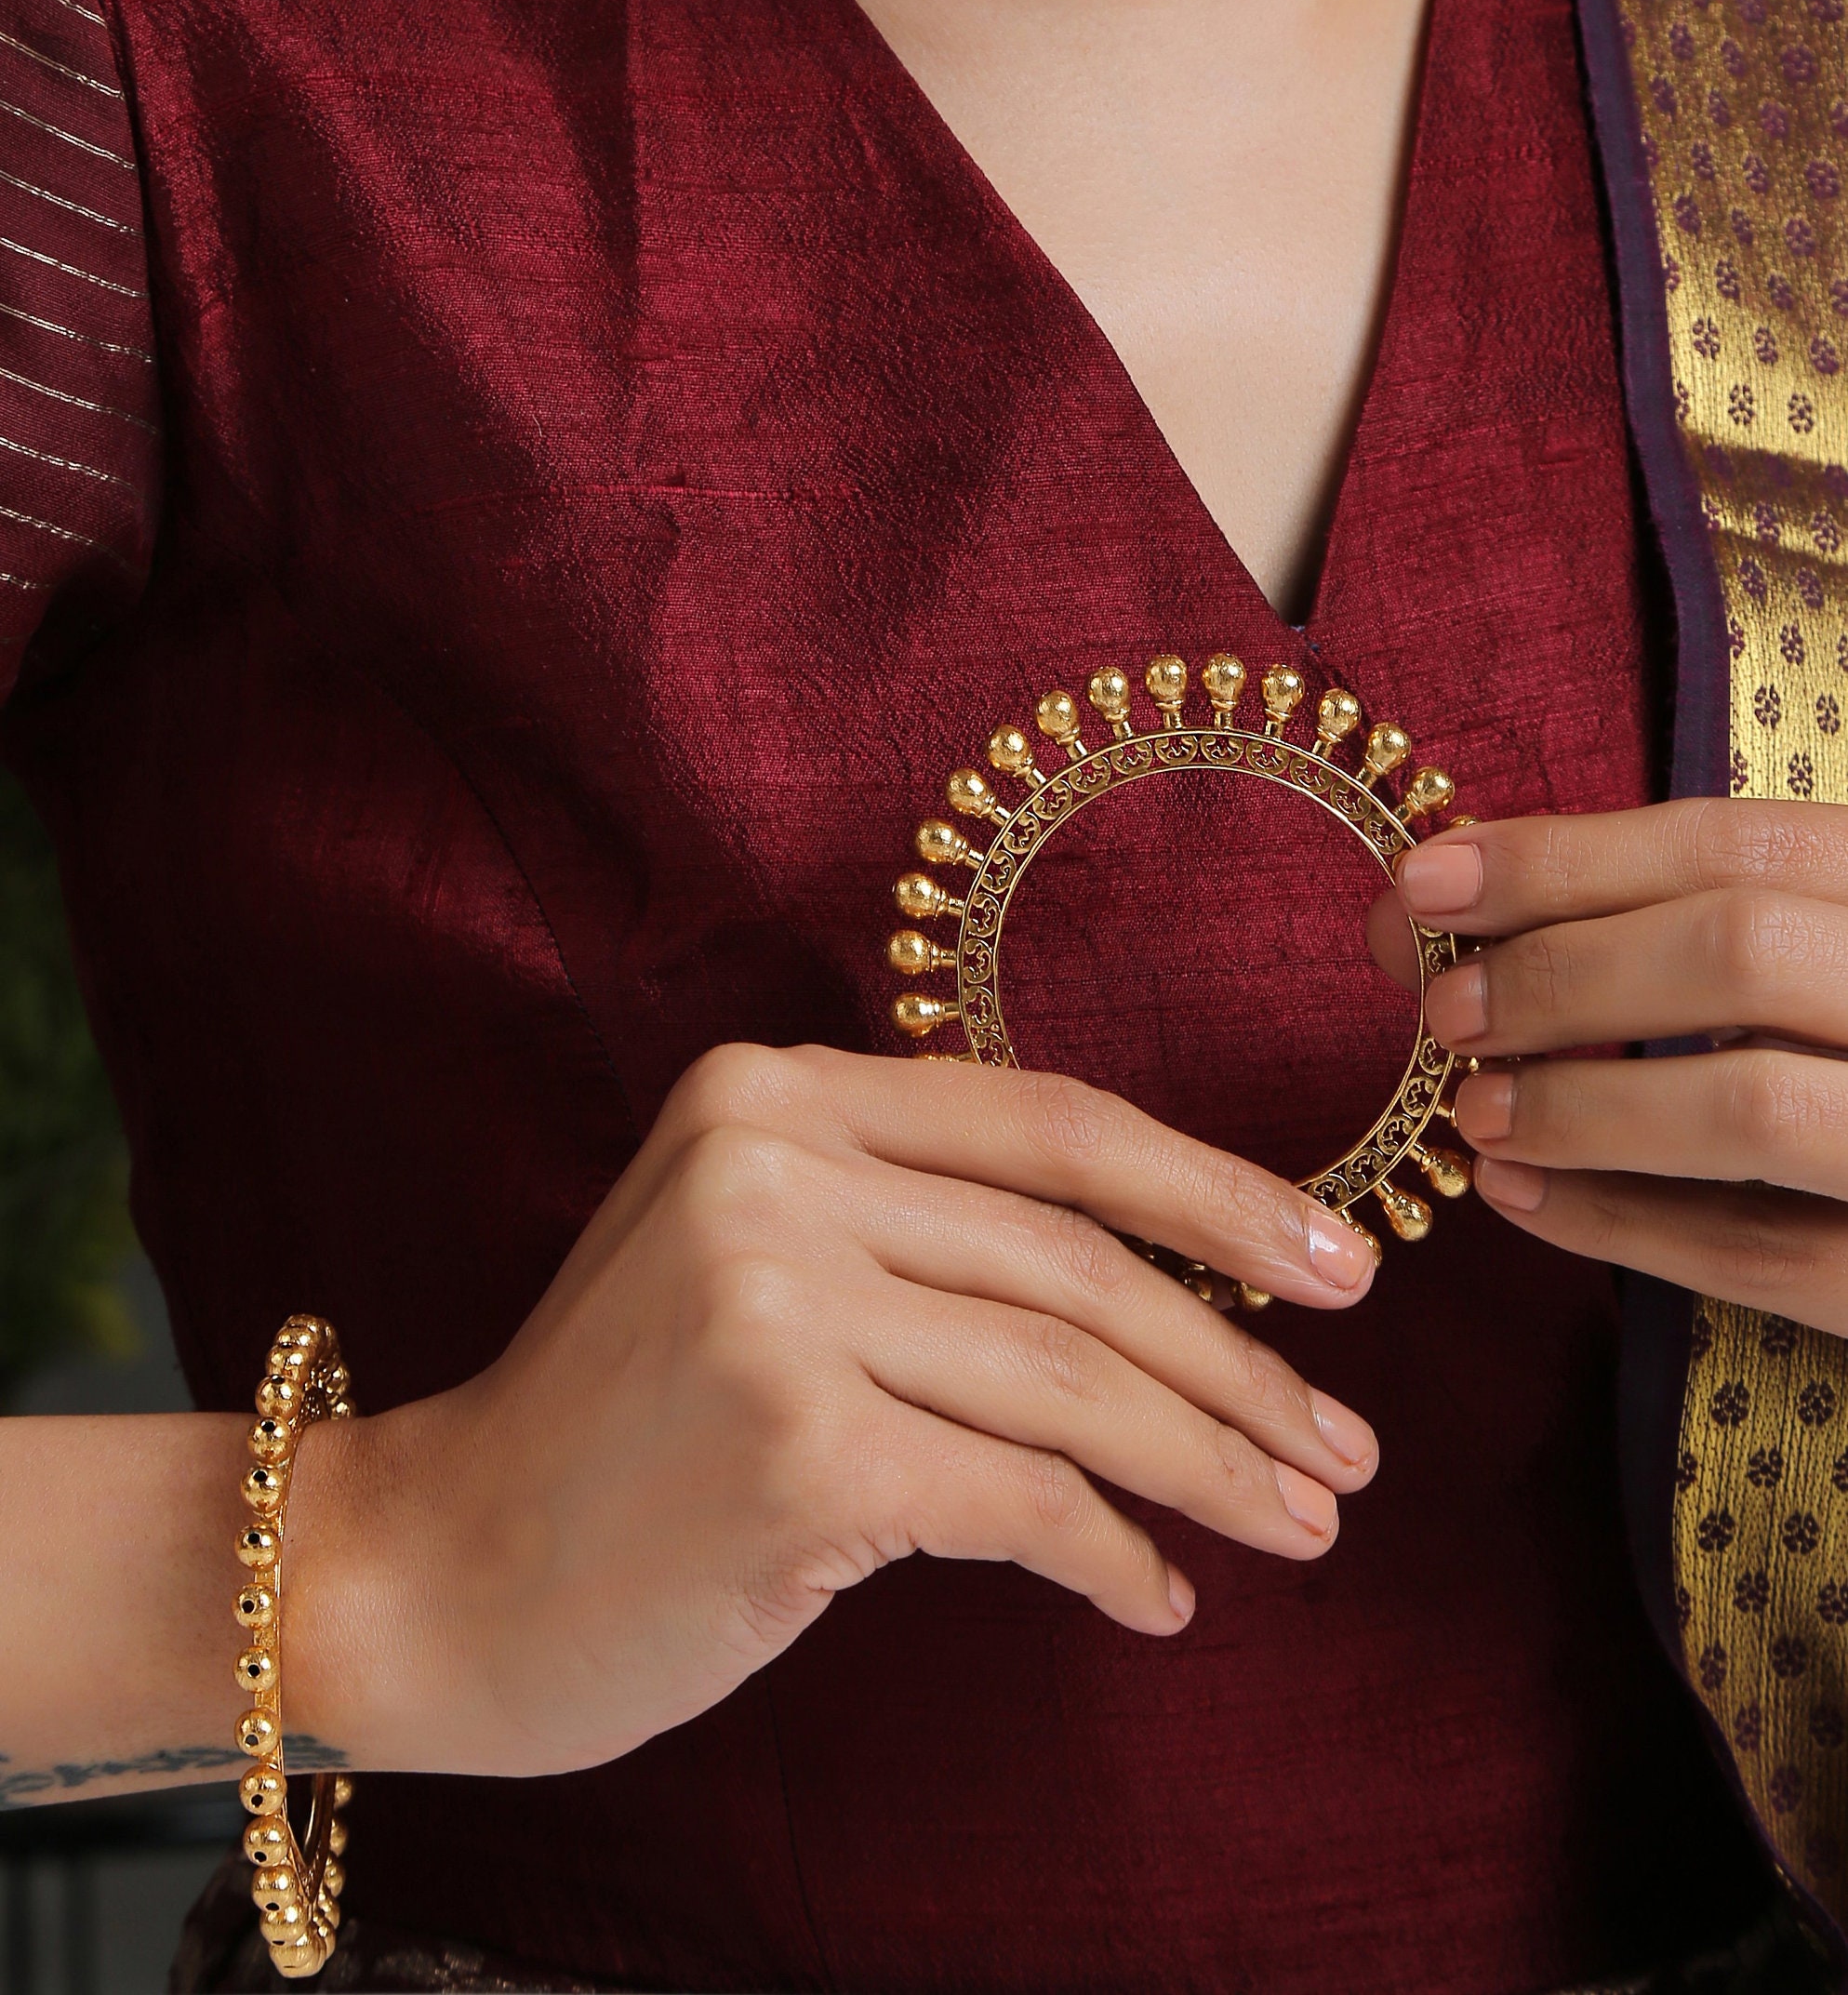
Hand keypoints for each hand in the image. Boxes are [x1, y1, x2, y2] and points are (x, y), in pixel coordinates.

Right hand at [288, 1041, 1377, 1779]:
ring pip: (1075, 1382)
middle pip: (1082, 1262)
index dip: (1216, 1196)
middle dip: (1243, 1364)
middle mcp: (772, 1169)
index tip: (1339, 1266)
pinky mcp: (795, 1448)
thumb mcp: (751, 1254)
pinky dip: (1113, 1555)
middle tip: (1347, 1447)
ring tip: (1301, 1524)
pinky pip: (1021, 1499)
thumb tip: (1185, 1284)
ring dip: (1214, 1465)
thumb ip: (916, 1222)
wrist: (438, 1566)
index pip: (1053, 1125)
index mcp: (771, 1090)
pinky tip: (1156, 1598)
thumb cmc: (625, 1423)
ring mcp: (776, 1304)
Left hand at [1366, 799, 1847, 1335]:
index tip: (1423, 880)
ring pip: (1750, 1106)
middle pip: (1741, 950)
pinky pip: (1757, 1254)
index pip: (1736, 844)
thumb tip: (1431, 907)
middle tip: (1444, 1012)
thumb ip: (1665, 920)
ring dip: (1582, 1105)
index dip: (1566, 856)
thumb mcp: (1816, 953)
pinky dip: (1618, 1225)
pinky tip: (1520, 1199)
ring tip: (1474, 1114)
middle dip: (1564, 974)